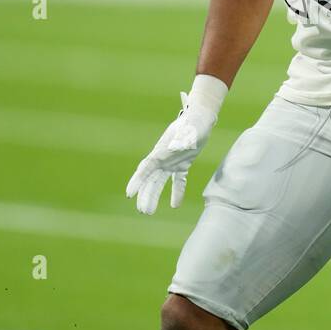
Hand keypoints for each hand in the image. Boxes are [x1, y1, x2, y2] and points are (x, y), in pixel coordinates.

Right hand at [126, 74, 227, 214]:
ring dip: (154, 196)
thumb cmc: (194, 122)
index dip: (137, 181)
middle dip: (145, 194)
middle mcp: (162, 158)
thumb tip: (174, 148)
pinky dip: (176, 192)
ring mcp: (171, 162)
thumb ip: (182, 139)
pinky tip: (175, 205)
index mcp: (160, 150)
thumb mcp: (189, 131)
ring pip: (159, 182)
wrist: (201, 117)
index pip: (145, 168)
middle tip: (143, 210)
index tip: (129, 193)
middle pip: (150, 179)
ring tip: (149, 212)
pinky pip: (178, 181)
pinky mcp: (183, 165)